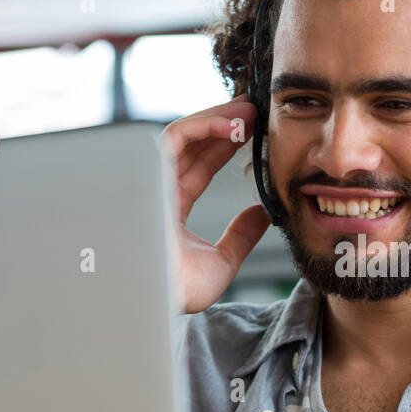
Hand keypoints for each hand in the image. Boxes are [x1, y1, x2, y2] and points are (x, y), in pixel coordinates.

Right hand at [162, 94, 273, 313]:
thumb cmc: (178, 291)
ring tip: (250, 109)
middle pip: (190, 146)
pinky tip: (233, 124)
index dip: (225, 147)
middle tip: (256, 109)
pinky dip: (203, 126)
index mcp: (168, 210)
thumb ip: (241, 237)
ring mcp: (149, 182)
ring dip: (217, 118)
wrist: (153, 302)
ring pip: (182, 136)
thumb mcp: (221, 261)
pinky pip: (173, 138)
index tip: (254, 133)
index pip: (198, 168)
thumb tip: (263, 213)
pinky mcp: (146, 174)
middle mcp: (155, 191)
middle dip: (223, 124)